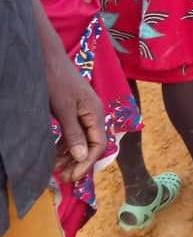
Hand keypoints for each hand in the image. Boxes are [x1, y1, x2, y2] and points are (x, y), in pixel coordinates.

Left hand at [47, 60, 106, 182]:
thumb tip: (84, 157)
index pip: (98, 144)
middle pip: (92, 144)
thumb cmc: (58, 82)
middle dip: (79, 162)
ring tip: (56, 168)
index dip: (87, 163)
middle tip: (62, 177)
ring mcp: (84, 112)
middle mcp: (93, 114)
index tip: (73, 176)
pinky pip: (74, 132)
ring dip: (71, 155)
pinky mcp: (74, 110)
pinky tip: (54, 154)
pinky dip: (65, 145)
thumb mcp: (64, 110)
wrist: (49, 60)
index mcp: (95, 113)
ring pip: (82, 139)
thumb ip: (74, 133)